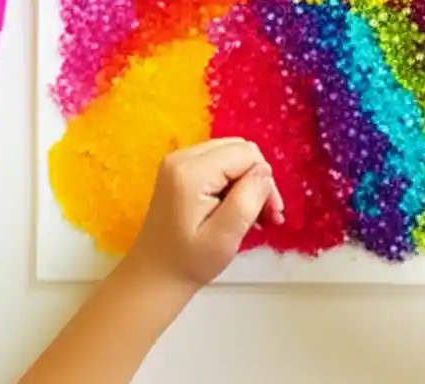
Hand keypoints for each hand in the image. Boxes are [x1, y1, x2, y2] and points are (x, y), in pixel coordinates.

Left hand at [128, 138, 284, 287]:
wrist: (154, 275)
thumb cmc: (188, 263)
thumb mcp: (225, 237)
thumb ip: (248, 199)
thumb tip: (265, 171)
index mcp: (191, 172)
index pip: (246, 153)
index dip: (264, 180)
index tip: (270, 212)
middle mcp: (182, 157)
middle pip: (239, 149)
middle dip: (258, 179)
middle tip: (266, 214)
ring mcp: (178, 162)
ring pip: (232, 155)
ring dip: (248, 182)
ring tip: (254, 216)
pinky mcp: (180, 170)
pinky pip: (219, 163)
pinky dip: (234, 182)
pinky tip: (237, 208)